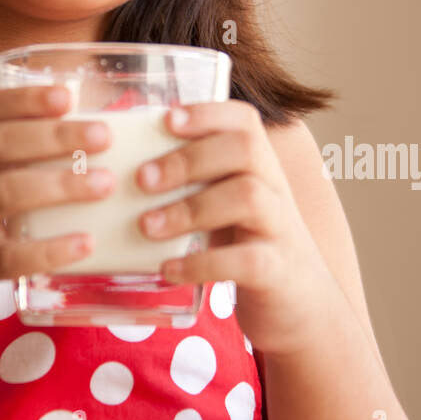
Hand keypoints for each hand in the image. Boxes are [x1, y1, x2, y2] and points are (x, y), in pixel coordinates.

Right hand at [0, 84, 113, 334]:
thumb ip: (5, 159)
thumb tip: (82, 139)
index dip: (24, 100)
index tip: (65, 96)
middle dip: (54, 136)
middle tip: (103, 137)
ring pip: (3, 192)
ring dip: (59, 184)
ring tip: (104, 183)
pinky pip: (8, 256)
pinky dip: (49, 249)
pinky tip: (84, 243)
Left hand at [135, 101, 336, 355]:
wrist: (301, 306)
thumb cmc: (247, 245)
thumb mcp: (225, 205)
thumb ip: (192, 183)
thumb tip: (119, 169)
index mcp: (259, 166)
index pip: (244, 121)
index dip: (207, 113)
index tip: (166, 119)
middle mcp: (274, 188)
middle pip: (245, 149)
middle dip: (189, 159)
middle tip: (142, 179)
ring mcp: (280, 229)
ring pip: (248, 197)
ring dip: (190, 208)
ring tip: (147, 226)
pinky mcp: (277, 271)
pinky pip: (247, 259)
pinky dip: (202, 263)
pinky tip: (169, 268)